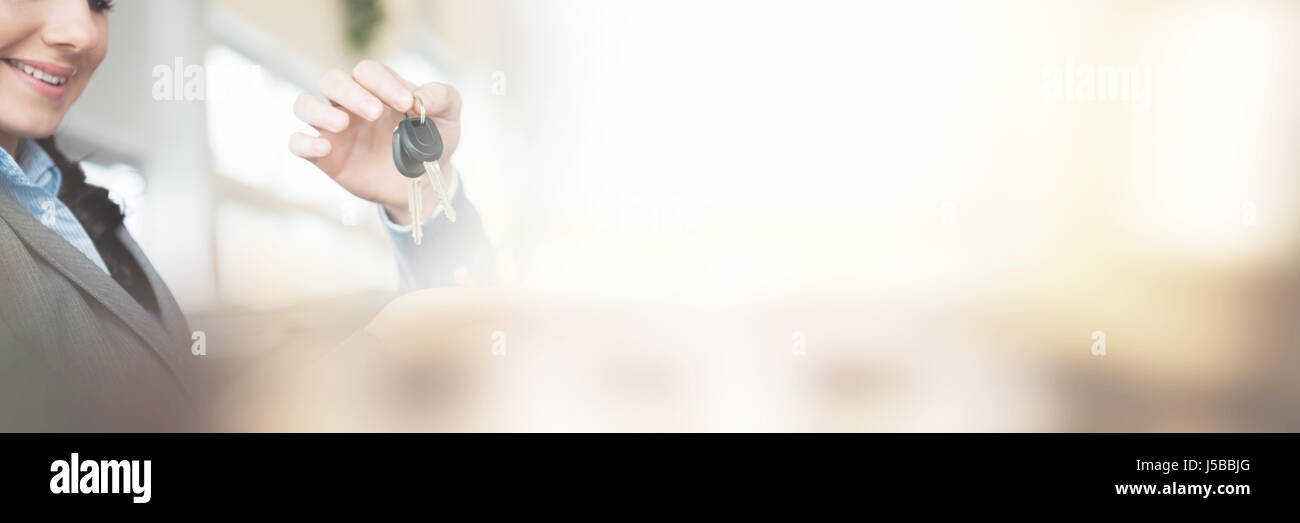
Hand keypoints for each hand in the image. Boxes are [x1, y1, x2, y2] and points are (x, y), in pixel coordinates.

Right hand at [289, 60, 460, 224]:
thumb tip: (421, 97)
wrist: (425, 183)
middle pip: (331, 80)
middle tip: (375, 113)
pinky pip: (298, 143)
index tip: (406, 104)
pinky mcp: (325, 156)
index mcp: (378, 88)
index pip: (368, 71)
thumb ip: (442, 98)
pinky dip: (304, 142)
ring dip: (319, 110)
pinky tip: (325, 147)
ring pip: (304, 104)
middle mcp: (350, 102)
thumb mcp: (448, 118)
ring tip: (343, 124)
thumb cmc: (432, 142)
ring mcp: (334, 128)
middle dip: (351, 92)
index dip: (383, 83)